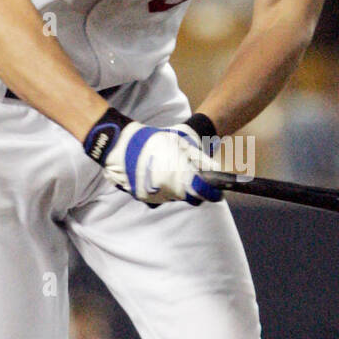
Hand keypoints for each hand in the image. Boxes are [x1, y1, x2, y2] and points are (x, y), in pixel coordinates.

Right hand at [83, 108, 221, 205]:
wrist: (120, 144)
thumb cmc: (152, 140)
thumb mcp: (179, 144)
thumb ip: (199, 159)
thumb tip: (215, 170)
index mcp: (177, 177)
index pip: (201, 192)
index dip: (211, 193)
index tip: (217, 192)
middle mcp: (166, 191)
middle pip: (187, 197)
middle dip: (191, 188)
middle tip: (189, 174)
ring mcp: (153, 196)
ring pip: (172, 198)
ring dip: (175, 188)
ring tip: (168, 170)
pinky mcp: (142, 197)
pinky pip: (157, 197)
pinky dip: (161, 189)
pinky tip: (156, 175)